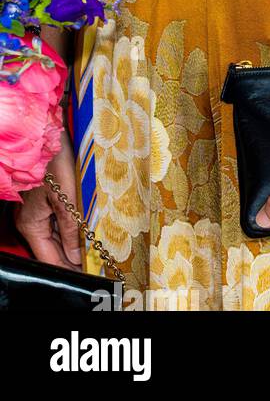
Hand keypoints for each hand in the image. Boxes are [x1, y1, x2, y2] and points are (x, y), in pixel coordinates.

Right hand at [15, 136, 83, 269]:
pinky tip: (88, 228)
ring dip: (74, 242)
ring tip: (96, 251)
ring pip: (56, 234)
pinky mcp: (46, 197)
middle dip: (72, 257)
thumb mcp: (66, 199)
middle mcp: (31, 221)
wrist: (47, 133)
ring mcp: (36, 209)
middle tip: (97, 265)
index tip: (87, 277)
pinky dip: (72, 226)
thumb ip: (71, 229)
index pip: (49, 258)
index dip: (67, 269)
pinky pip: (58, 219)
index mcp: (31, 225)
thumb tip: (75, 257)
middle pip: (53, 248)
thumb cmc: (55, 163)